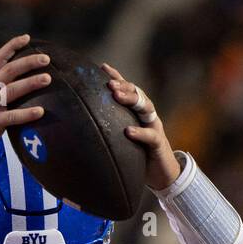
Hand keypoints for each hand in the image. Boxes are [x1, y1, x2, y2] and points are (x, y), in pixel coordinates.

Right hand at [0, 34, 52, 164]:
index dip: (12, 46)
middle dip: (28, 61)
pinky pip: (12, 116)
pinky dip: (27, 114)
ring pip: (11, 90)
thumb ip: (0, 96)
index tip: (26, 38)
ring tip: (48, 78)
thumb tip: (22, 93)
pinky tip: (41, 112)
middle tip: (46, 58)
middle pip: (9, 70)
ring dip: (31, 82)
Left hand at [102, 62, 181, 190]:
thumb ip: (108, 130)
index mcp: (137, 113)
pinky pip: (150, 135)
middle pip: (137, 93)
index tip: (102, 67)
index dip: (117, 77)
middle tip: (109, 83)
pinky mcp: (158, 144)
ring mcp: (154, 127)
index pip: (128, 90)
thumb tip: (81, 125)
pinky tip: (128, 131)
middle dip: (123, 85)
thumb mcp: (121, 140)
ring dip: (131, 99)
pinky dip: (140, 132)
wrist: (161, 175)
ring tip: (116, 96)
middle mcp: (147, 116)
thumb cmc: (139, 157)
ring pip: (145, 107)